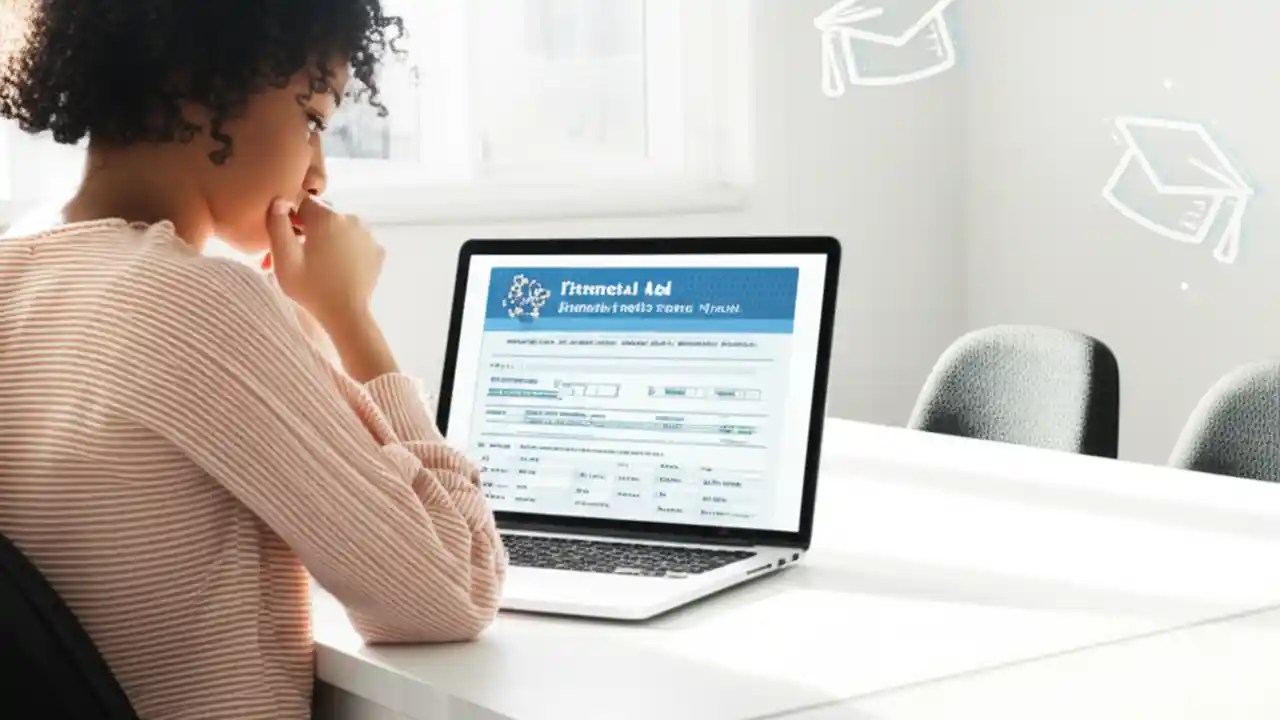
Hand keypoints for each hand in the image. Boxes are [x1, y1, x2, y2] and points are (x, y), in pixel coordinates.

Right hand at [265, 195, 385, 330]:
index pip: (304, 202)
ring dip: (329, 239)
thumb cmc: (311, 289)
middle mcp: (352, 219)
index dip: (293, 218)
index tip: (289, 239)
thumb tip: (279, 200)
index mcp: (327, 217)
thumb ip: (277, 225)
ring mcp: (368, 235)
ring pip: (341, 228)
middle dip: (310, 231)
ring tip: (319, 265)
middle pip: (324, 216)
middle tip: (299, 256)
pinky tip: (338, 268)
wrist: (347, 315)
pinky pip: (356, 242)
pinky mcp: (377, 251)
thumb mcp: (284, 259)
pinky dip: (346, 250)